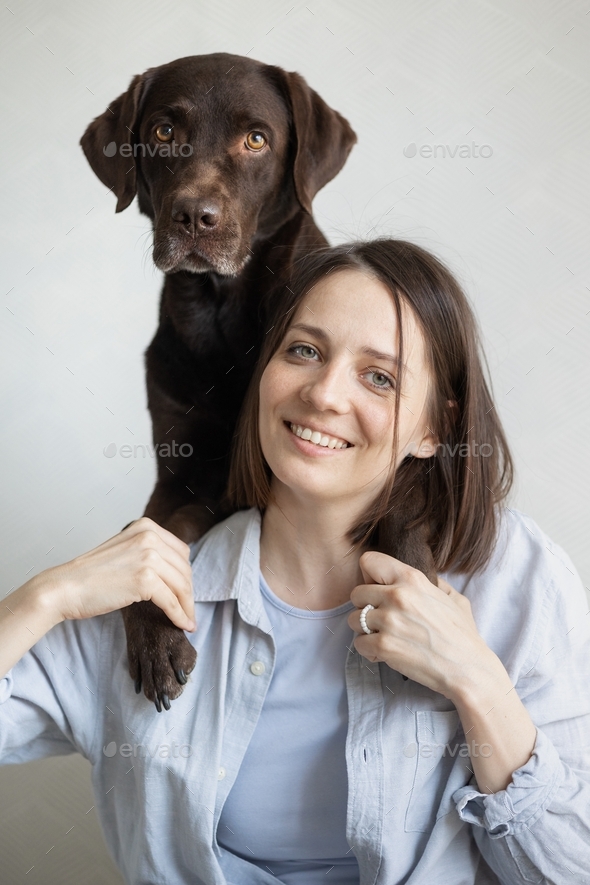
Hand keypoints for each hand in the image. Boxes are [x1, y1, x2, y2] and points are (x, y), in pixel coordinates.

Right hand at [34, 518, 195, 632]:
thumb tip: (175, 571)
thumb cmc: (91, 575)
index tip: (185, 591)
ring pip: (182, 586)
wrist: (66, 587)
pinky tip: (183, 624)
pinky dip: (180, 615)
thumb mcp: (125, 550)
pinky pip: (172, 601)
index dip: (185, 574)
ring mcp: (148, 557)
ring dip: (187, 606)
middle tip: (188, 609)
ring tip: (188, 620)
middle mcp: (149, 536)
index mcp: (146, 526)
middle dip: (188, 592)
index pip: (180, 552)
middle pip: (184, 568)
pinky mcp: (145, 580)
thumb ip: (148, 552)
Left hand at [348, 550, 497, 701]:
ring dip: (365, 630)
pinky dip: (368, 650)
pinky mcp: (383, 646)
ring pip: (354, 620)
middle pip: (356, 593)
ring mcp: (388, 621)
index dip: (371, 577)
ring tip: (385, 637)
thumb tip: (413, 578)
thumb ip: (431, 583)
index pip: (368, 561)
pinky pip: (358, 643)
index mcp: (412, 578)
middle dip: (365, 607)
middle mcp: (397, 596)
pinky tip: (385, 653)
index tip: (379, 590)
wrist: (468, 669)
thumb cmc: (462, 635)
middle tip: (382, 620)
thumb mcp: (452, 597)